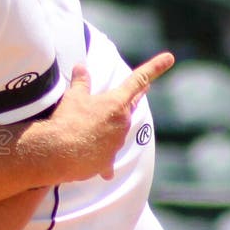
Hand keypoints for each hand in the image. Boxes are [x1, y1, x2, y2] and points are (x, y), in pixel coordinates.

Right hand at [48, 51, 173, 181]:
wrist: (59, 152)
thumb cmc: (68, 120)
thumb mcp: (73, 97)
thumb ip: (81, 82)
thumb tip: (81, 66)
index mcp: (117, 103)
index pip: (138, 80)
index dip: (154, 67)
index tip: (169, 58)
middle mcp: (122, 123)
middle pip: (131, 106)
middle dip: (135, 97)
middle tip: (144, 89)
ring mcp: (116, 144)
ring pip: (118, 132)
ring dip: (110, 128)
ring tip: (93, 128)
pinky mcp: (106, 162)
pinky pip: (107, 160)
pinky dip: (103, 159)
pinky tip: (105, 171)